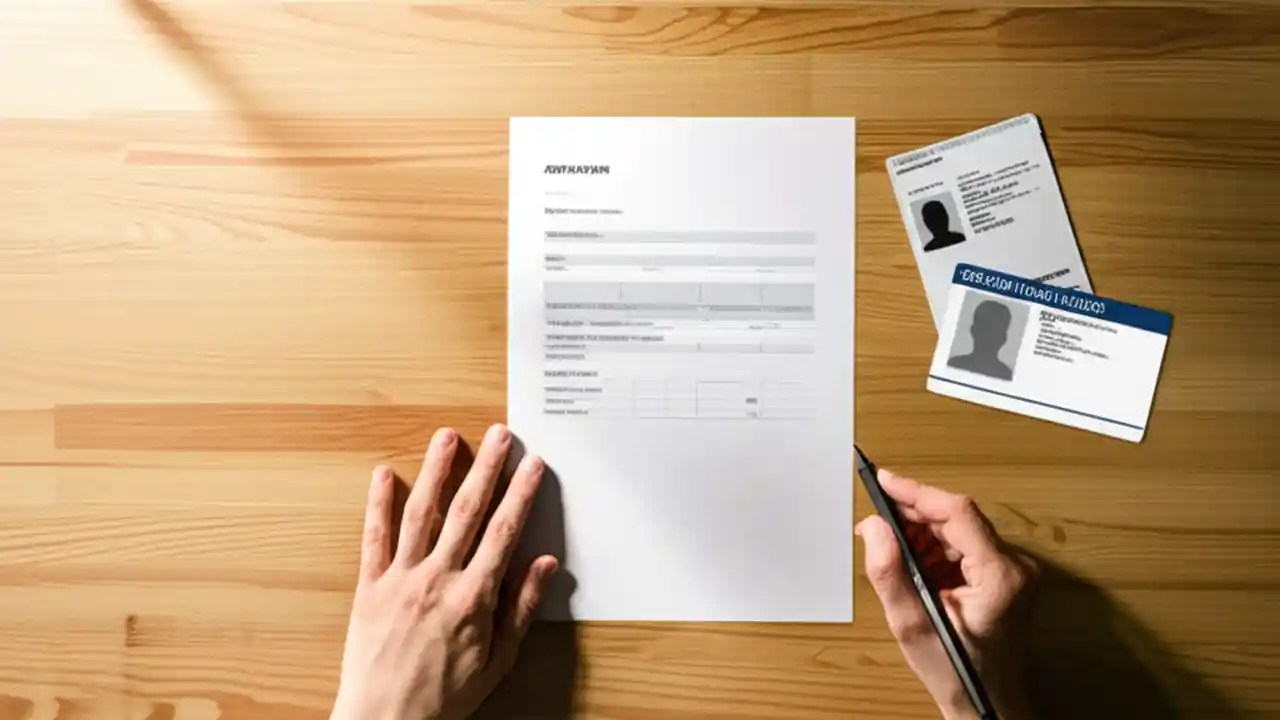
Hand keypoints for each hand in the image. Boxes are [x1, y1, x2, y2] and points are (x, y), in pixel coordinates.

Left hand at [331, 424, 558, 719]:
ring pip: (421, 513)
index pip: (504, 532)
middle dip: (487, 468)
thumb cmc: (445, 698)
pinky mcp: (369, 588)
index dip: (521, 494)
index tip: (534, 465)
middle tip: (500, 436)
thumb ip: (521, 608)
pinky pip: (373, 538)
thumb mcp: (499, 661)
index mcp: (473, 598)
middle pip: (468, 512)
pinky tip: (384, 475)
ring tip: (447, 438)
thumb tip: (546, 564)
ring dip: (436, 471)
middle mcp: (437, 580)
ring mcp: (400, 580)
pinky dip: (378, 504)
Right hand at [857, 469, 1036, 719]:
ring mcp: (1013, 571)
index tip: (884, 481)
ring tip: (895, 557)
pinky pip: (966, 548)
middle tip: (877, 526)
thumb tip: (873, 528)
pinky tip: (916, 568)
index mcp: (999, 575)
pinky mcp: (1005, 577)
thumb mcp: (913, 627)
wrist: (992, 707)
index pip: (957, 513)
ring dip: (923, 537)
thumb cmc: (960, 674)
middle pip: (958, 519)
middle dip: (914, 518)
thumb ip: (890, 574)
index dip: (917, 493)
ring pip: (960, 531)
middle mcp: (1014, 566)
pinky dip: (936, 551)